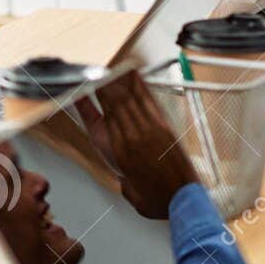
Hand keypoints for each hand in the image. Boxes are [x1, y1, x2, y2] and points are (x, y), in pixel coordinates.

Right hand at [75, 70, 195, 218]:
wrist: (182, 201)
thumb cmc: (157, 199)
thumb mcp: (128, 190)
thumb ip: (120, 176)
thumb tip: (121, 173)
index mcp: (117, 152)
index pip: (98, 116)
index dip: (90, 97)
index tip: (82, 84)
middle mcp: (131, 136)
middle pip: (113, 101)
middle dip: (103, 81)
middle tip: (95, 65)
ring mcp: (149, 129)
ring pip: (129, 97)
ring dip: (118, 78)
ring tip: (110, 63)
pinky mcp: (164, 126)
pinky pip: (148, 101)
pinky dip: (139, 85)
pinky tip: (133, 74)